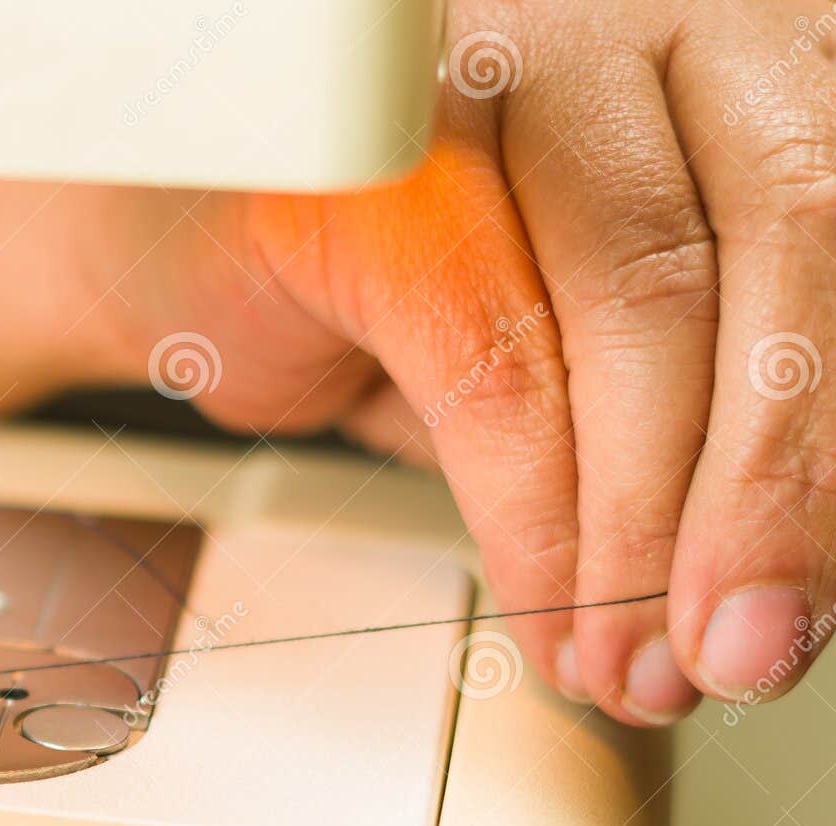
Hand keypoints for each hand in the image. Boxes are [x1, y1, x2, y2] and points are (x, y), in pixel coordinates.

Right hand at [88, 0, 835, 725]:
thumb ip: (676, 420)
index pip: (834, 231)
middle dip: (766, 490)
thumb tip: (766, 582)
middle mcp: (630, 21)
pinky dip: (530, 517)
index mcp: (720, 56)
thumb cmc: (374, 283)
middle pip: (783, 237)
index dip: (830, 440)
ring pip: (645, 297)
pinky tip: (541, 605)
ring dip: (646, 526)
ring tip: (629, 656)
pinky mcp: (379, 146)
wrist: (162, 250)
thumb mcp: (569, 352)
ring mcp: (499, 59)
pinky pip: (498, 358)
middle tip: (733, 651)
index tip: (797, 605)